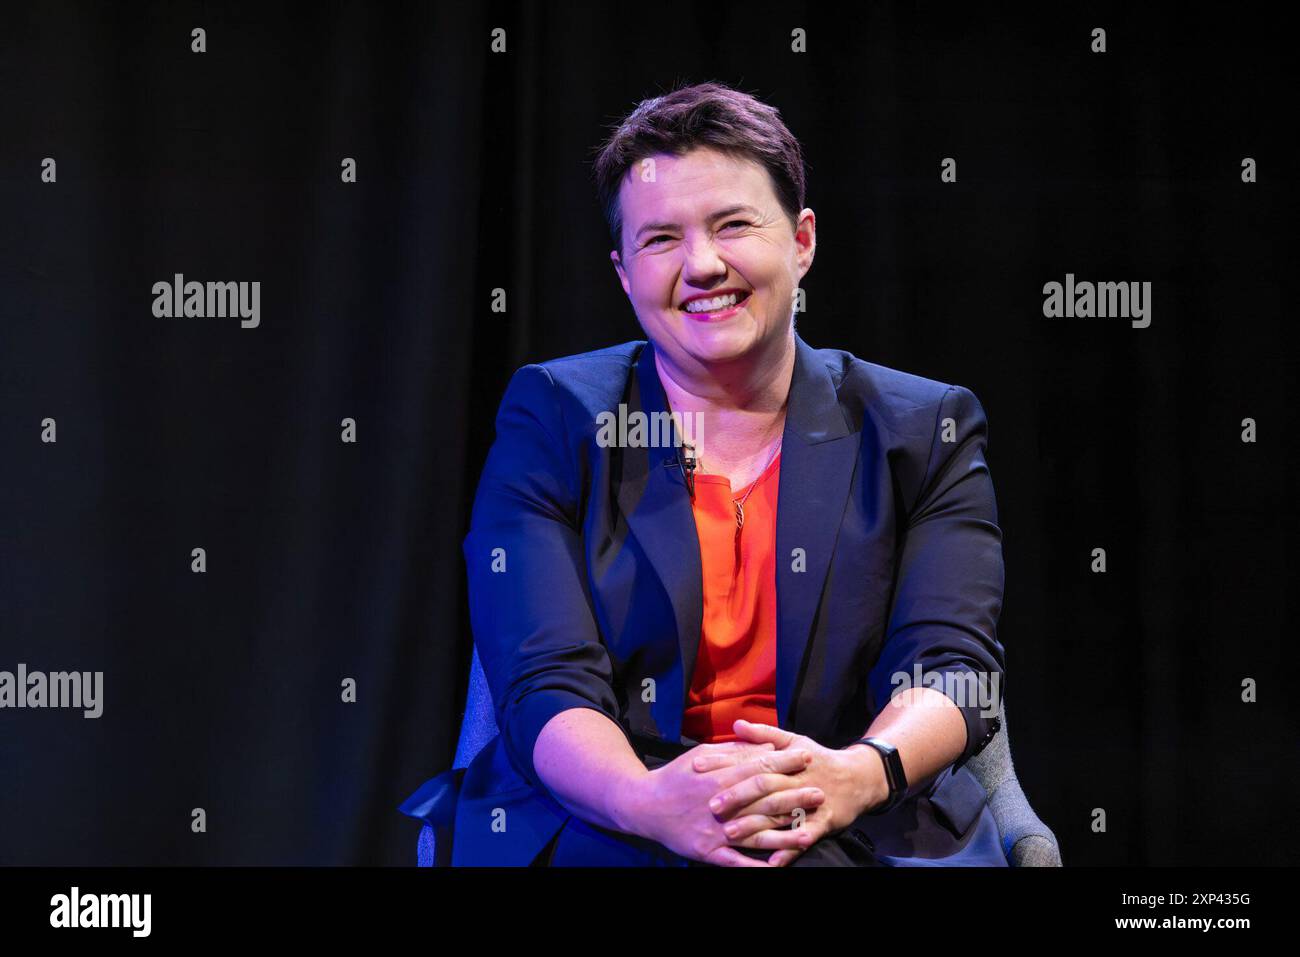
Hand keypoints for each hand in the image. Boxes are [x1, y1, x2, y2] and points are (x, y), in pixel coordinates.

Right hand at [624, 742, 822, 866]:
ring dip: (784, 835)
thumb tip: (763, 745)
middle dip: (794, 797)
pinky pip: (737, 862)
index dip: (786, 762)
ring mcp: (717, 830)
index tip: (807, 757)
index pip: (760, 768)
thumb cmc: (675, 776)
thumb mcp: (702, 755)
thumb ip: (733, 751)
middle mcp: (722, 804)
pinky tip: (778, 869)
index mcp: (721, 777)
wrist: (644, 805)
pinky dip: (757, 867)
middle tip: (819, 793)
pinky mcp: (709, 851)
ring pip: (756, 834)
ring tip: (809, 833)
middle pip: (764, 800)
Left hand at [692, 719, 884, 865]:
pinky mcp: (823, 823)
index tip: (697, 767)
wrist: (858, 777)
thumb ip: (764, 733)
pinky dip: (787, 851)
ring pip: (778, 815)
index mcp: (784, 760)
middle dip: (736, 796)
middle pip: (762, 788)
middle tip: (711, 806)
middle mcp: (794, 781)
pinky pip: (803, 838)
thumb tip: (736, 723)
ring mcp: (808, 803)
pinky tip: (770, 863)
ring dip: (755, 826)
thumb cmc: (819, 758)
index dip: (724, 763)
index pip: (749, 759)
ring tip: (730, 835)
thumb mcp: (794, 740)